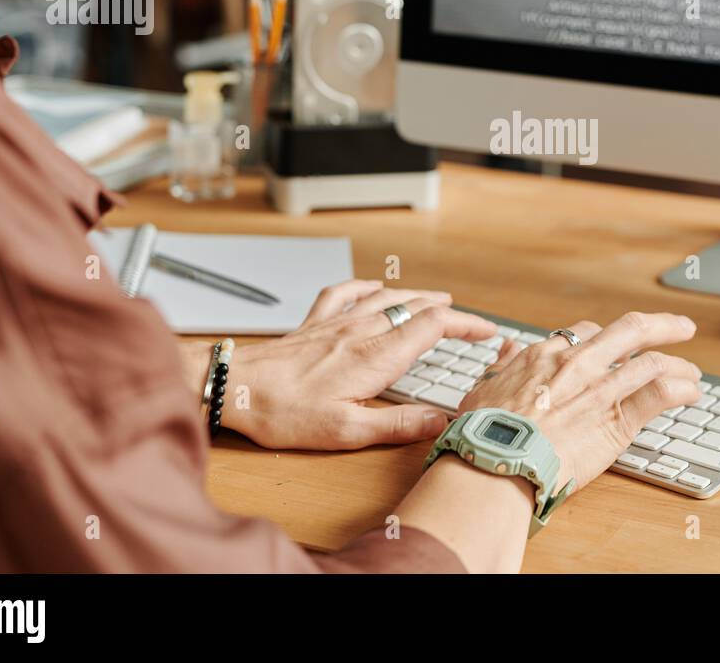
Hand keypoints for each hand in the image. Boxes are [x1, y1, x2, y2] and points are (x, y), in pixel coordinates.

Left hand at [205, 279, 498, 449]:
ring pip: (386, 298)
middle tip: (470, 321)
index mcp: (375, 357)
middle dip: (449, 311)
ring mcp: (335, 323)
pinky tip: (372, 286)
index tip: (487, 330)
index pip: (433, 327)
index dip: (467, 324)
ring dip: (416, 296)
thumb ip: (397, 424)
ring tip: (436, 299)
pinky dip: (365, 286)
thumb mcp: (346, 432)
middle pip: (415, 307)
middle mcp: (359, 332)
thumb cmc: (283, 411)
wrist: (232, 386)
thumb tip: (439, 420)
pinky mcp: (312, 324)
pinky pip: (344, 292)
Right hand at [457, 312, 701, 491]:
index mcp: (545, 355)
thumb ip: (501, 365)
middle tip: (680, 328)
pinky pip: (660, 393)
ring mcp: (600, 388)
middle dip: (661, 326)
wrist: (497, 461)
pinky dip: (682, 389)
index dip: (606, 338)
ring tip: (692, 373)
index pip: (585, 333)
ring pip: (653, 361)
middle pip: (630, 330)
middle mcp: (578, 364)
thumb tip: (506, 348)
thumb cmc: (484, 432)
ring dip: (679, 364)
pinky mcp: (618, 419)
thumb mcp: (483, 388)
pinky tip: (691, 392)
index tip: (618, 346)